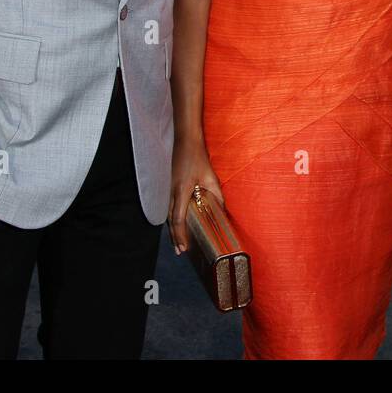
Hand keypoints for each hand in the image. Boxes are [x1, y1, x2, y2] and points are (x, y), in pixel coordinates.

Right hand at [167, 138, 223, 254]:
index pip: (179, 219)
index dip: (180, 235)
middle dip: (175, 237)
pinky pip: (170, 207)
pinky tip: (176, 224)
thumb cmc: (198, 157)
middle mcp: (172, 192)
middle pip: (171, 220)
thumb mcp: (211, 177)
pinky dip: (172, 219)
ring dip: (172, 229)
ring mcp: (169, 189)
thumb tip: (222, 209)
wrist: (185, 141)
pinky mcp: (170, 186)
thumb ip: (216, 194)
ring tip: (177, 242)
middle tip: (179, 251)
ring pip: (169, 214)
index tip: (184, 247)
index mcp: (181, 191)